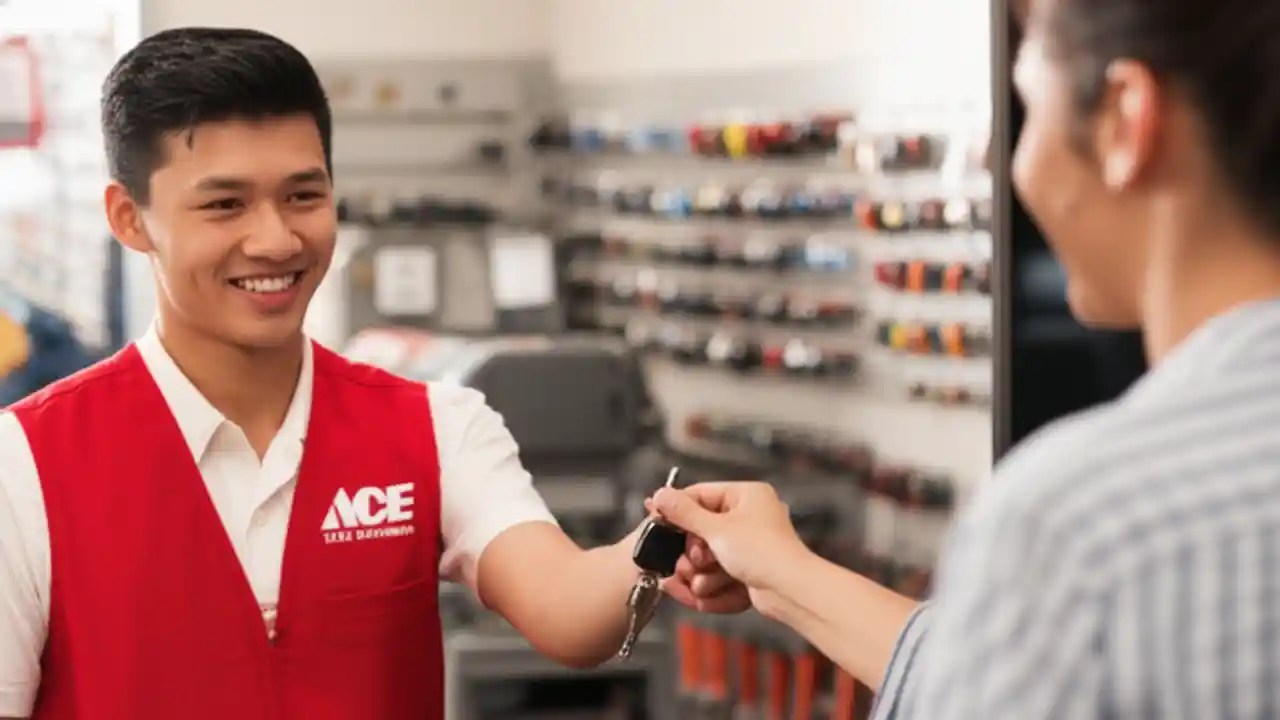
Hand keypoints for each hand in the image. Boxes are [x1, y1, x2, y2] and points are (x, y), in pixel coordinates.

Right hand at [649, 482, 809, 597]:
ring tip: (703, 582)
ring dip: (702, 573)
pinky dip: (713, 585)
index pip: (701, 494)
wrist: (791, 591)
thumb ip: (684, 513)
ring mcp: (751, 544)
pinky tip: (706, 596)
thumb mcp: (716, 529)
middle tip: (694, 560)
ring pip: (710, 555)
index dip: (677, 507)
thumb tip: (660, 495)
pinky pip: (721, 574)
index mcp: (747, 496)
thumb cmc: (763, 552)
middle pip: (703, 529)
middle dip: (693, 551)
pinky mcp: (751, 568)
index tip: (655, 515)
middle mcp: (751, 516)